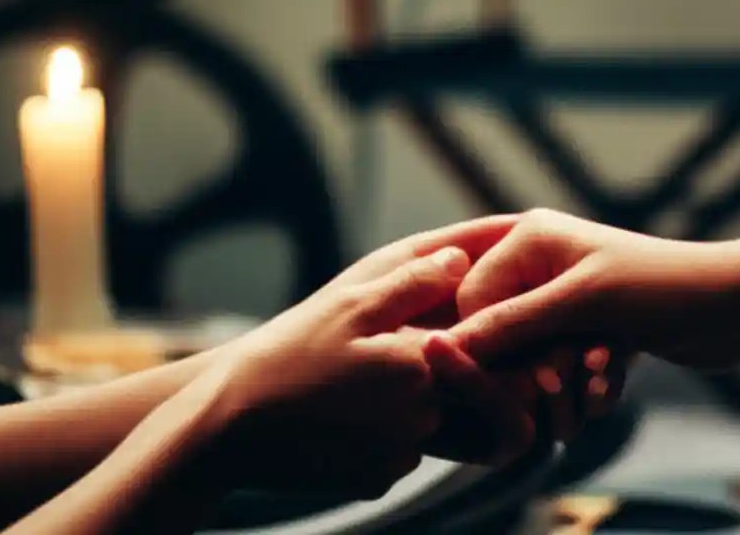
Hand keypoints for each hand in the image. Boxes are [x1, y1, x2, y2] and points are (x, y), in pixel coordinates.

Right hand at [208, 236, 527, 500]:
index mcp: (421, 369)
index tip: (512, 327)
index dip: (513, 344)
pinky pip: (407, 452)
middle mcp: (422, 420)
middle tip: (460, 349)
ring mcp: (400, 457)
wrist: (225, 427)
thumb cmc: (286, 354)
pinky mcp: (377, 479)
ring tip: (389, 371)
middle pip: (484, 403)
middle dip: (485, 378)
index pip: (499, 362)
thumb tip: (462, 259)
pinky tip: (355, 407)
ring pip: (446, 427)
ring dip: (437, 403)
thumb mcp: (348, 302)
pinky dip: (395, 430)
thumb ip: (413, 281)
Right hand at [451, 209, 708, 373]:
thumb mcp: (579, 304)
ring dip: (566, 379)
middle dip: (533, 365)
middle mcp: (542, 264)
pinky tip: (615, 374)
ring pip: (534, 358)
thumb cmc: (660, 288)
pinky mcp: (590, 329)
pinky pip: (566, 368)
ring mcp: (566, 298)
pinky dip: (588, 380)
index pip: (470, 300)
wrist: (737, 306)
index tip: (509, 373)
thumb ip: (509, 324)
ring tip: (600, 372)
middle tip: (564, 379)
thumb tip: (441, 350)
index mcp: (530, 239)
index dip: (485, 342)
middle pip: (501, 333)